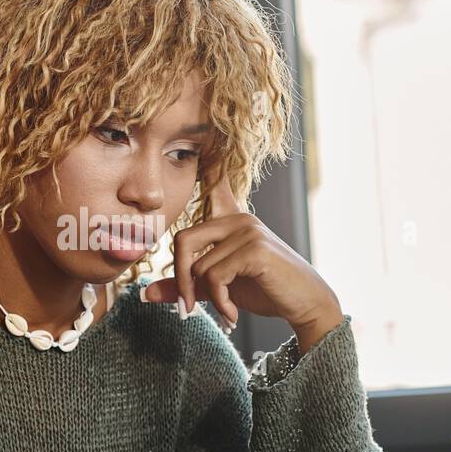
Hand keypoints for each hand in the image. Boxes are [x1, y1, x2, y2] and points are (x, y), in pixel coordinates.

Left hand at [141, 174, 343, 352]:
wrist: (305, 306)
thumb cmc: (265, 291)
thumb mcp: (219, 288)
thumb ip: (186, 286)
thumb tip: (145, 293)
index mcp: (232, 221)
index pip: (215, 184)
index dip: (207, 163)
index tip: (207, 137)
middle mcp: (240, 219)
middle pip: (184, 240)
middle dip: (180, 278)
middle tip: (186, 306)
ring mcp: (248, 231)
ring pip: (199, 266)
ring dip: (208, 298)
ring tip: (226, 311)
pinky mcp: (255, 249)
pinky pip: (215, 276)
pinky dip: (219, 301)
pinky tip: (232, 314)